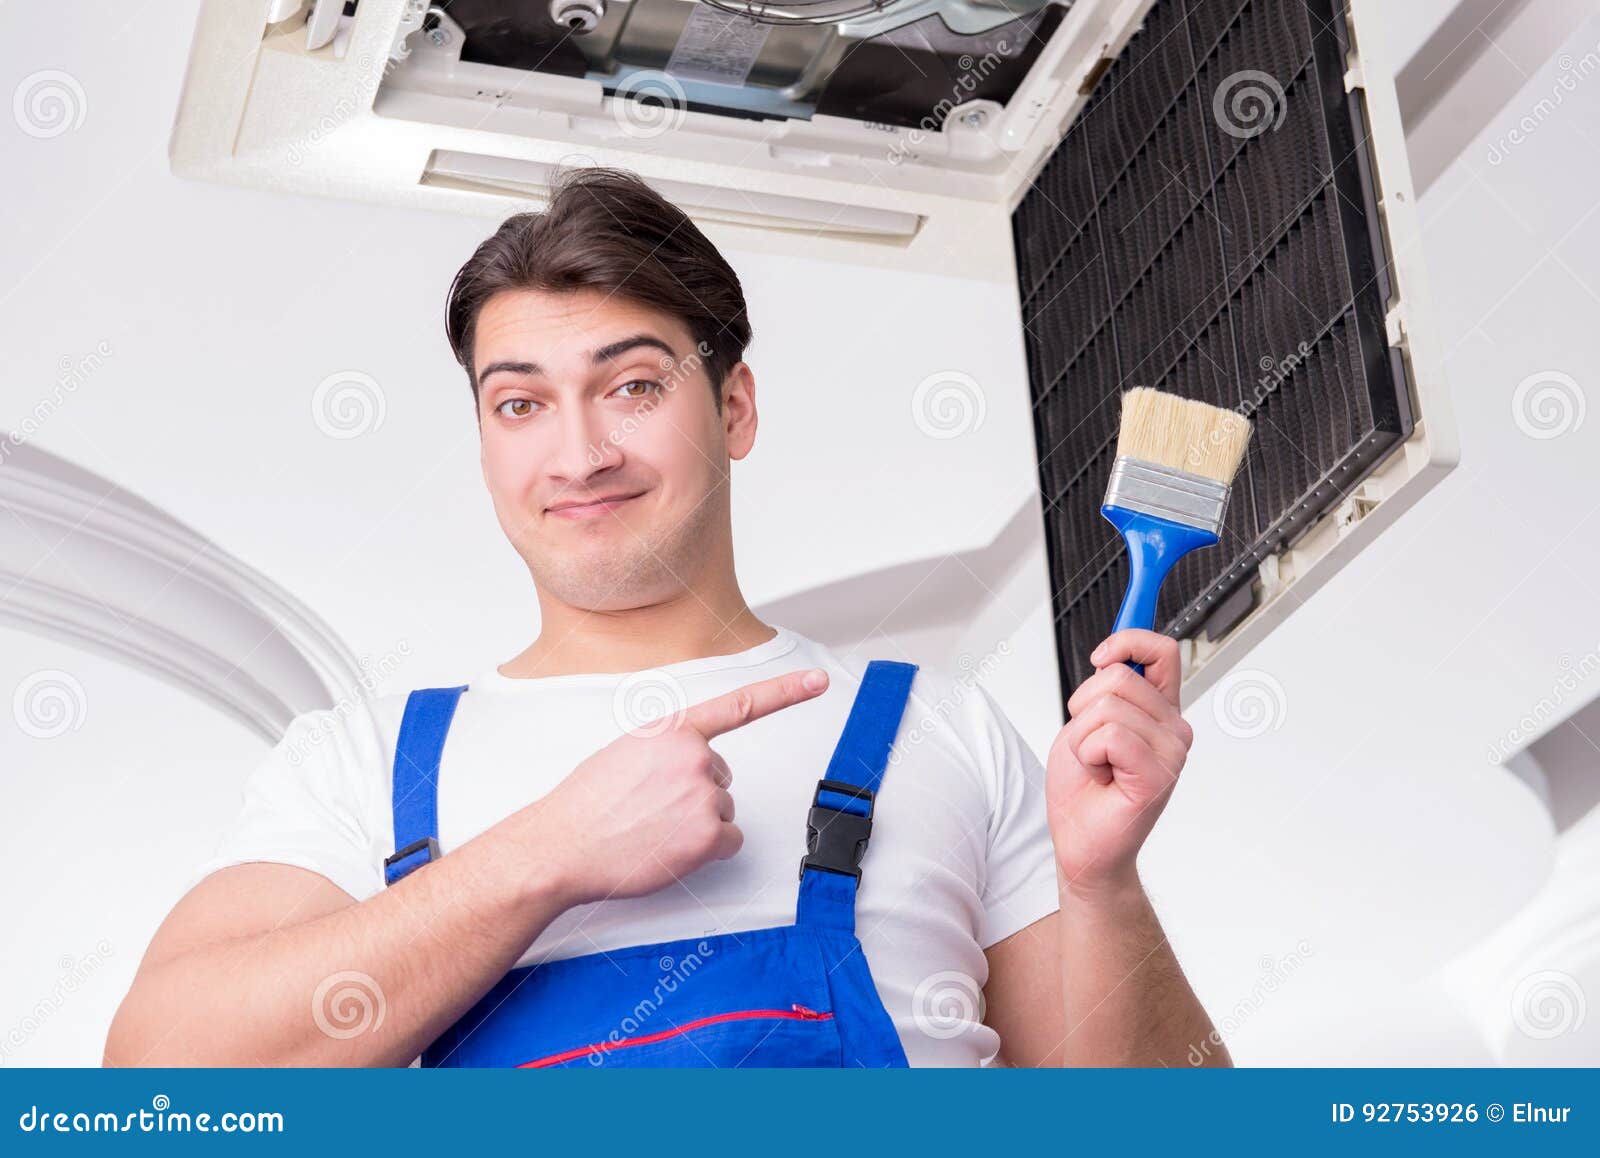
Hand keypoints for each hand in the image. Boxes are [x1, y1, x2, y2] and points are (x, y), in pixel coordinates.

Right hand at [534, 668, 829, 905]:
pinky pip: (728, 841)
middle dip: (693, 794)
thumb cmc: (586, 803)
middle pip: (721, 778)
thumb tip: (692, 764)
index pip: (740, 705)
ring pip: (723, 811)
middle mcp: (695, 756)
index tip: (818, 681)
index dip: (786, 691)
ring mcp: (705, 795)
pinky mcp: (709, 834)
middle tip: (650, 808)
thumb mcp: (626, 751)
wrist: (562, 846)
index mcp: (673, 729)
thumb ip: (666, 749)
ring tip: (651, 829)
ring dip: (696, 824)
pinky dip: (706, 850)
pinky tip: (669, 849)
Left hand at [1045, 629, 1192, 898]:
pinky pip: (1109, 736)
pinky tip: (1101, 776)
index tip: (1100, 652)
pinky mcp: (1160, 773)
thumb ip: (1104, 689)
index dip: (1131, 637)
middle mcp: (1172, 726)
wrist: (1081, 844)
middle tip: (1090, 745)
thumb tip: (1110, 653)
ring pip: (1108, 706)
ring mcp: (1171, 750)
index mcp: (1159, 710)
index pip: (1161, 652)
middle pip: (1118, 675)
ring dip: (1082, 737)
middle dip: (1083, 706)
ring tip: (1096, 765)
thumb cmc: (1082, 789)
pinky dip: (1088, 754)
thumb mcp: (1083, 724)